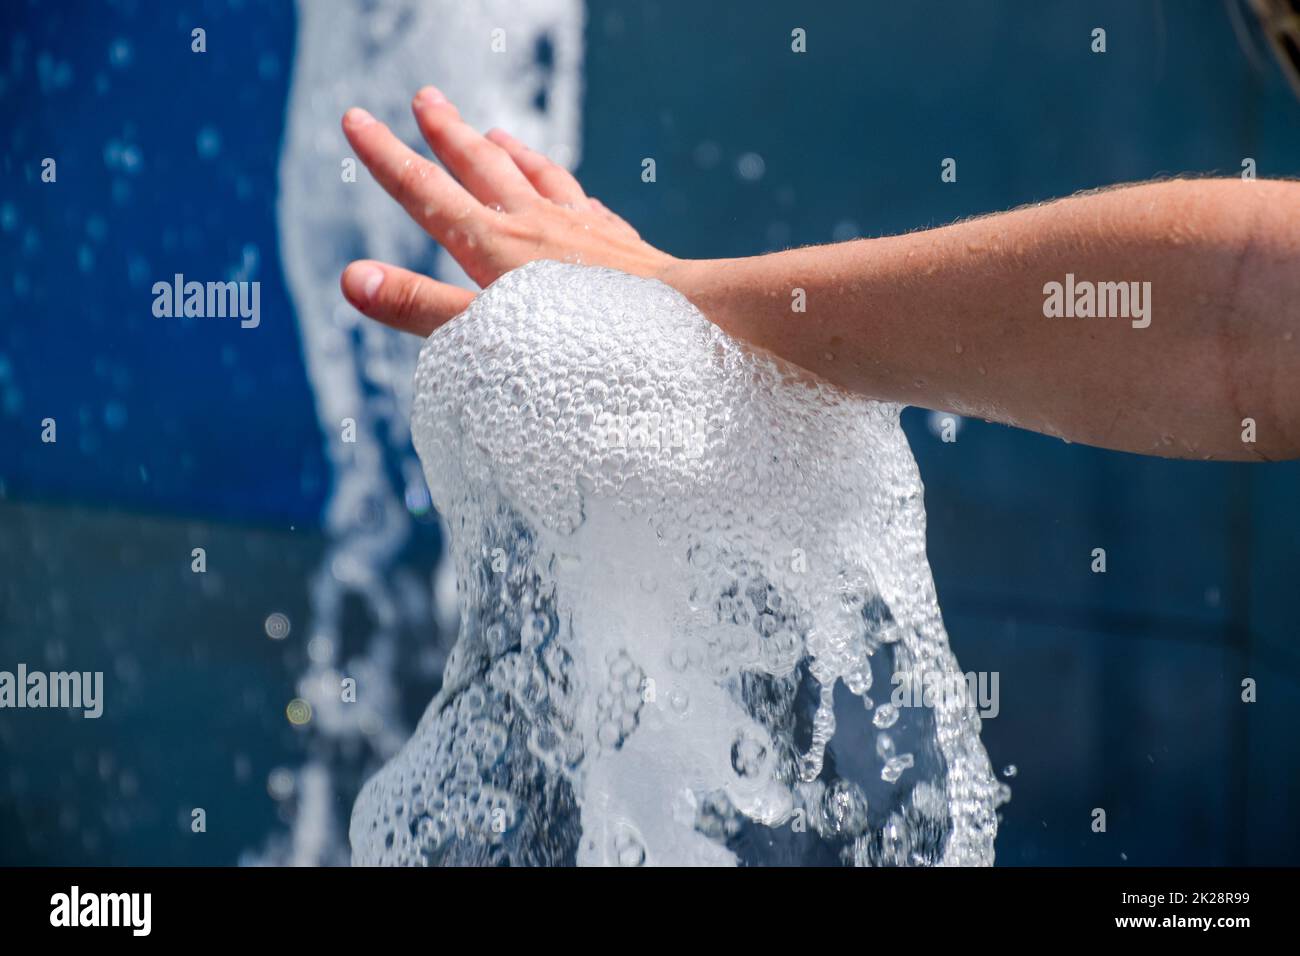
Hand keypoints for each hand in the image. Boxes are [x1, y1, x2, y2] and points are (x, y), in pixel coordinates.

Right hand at [339, 86, 678, 335]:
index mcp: (494, 246)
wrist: (676, 329)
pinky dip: (571, 191)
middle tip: (424, 98)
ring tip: (495, 133)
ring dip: (511, 153)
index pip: (426, 192)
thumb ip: (420, 308)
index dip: (386, 157)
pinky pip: (589, 206)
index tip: (356, 119)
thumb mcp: (484, 336)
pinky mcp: (622, 247)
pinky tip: (576, 194)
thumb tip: (350, 278)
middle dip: (448, 133)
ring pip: (539, 176)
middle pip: (482, 167)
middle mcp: (536, 224)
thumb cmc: (579, 347)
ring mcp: (583, 230)